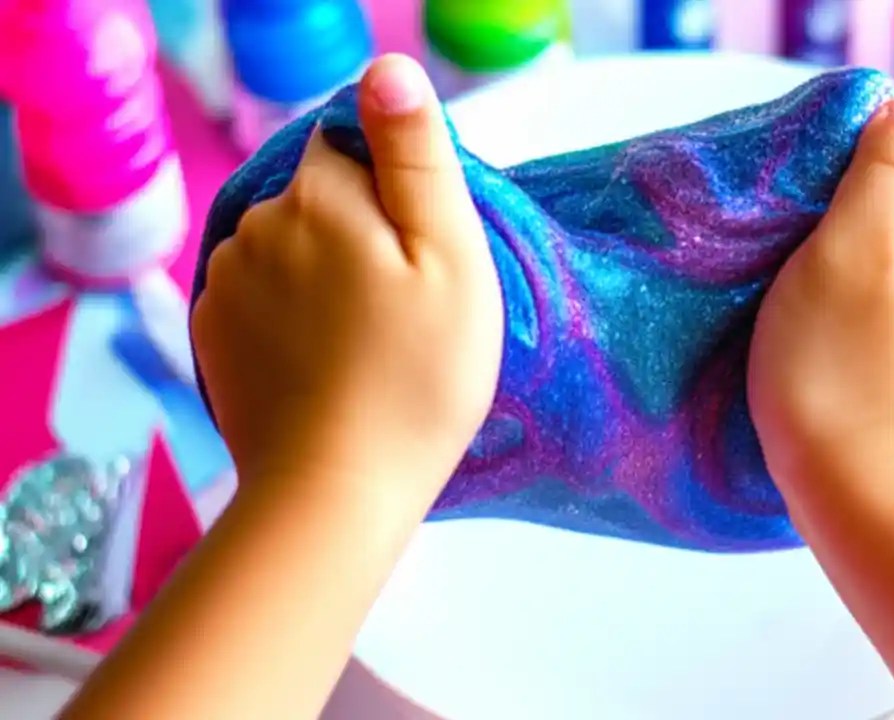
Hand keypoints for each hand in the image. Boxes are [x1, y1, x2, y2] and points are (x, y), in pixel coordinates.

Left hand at [192, 54, 503, 509]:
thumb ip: (416, 155)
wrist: (337, 489)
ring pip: (289, 245)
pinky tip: (324, 362)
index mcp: (318, 196)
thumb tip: (387, 69)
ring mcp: (225, 280)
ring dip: (323, 273)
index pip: (352, 144)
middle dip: (359, 231)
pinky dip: (291, 313)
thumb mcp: (451, 258)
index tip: (420, 256)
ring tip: (365, 342)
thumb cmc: (418, 377)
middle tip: (404, 307)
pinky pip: (262, 292)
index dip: (395, 191)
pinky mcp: (212, 330)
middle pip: (319, 195)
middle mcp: (256, 223)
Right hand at [747, 96, 893, 521]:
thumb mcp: (859, 245)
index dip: (846, 184)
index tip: (799, 225)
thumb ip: (890, 167)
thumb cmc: (851, 373)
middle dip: (845, 236)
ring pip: (888, 277)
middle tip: (787, 276)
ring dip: (841, 288)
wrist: (876, 512)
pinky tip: (819, 361)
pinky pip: (884, 327)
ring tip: (795, 323)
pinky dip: (851, 332)